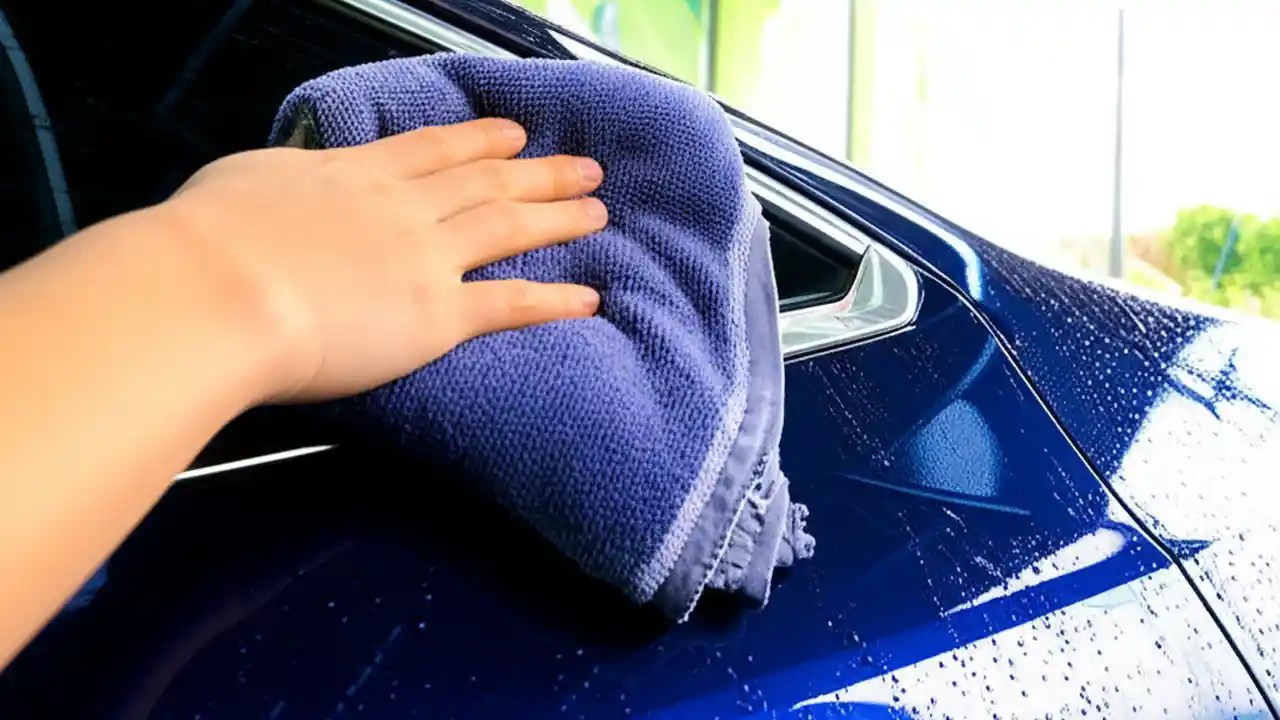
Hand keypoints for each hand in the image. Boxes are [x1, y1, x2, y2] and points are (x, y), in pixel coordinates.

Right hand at [162, 118, 605, 402]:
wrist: (221, 292)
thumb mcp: (245, 183)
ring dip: (558, 217)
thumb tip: (290, 187)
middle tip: (583, 168)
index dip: (480, 140)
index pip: (432, 150)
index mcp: (355, 174)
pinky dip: (554, 302)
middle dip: (540, 171)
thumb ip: (285, 183)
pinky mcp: (437, 316)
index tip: (512, 134)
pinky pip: (509, 304)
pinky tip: (588, 300)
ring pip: (509, 227)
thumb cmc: (211, 242)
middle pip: (487, 181)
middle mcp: (403, 209)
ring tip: (598, 210)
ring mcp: (426, 259)